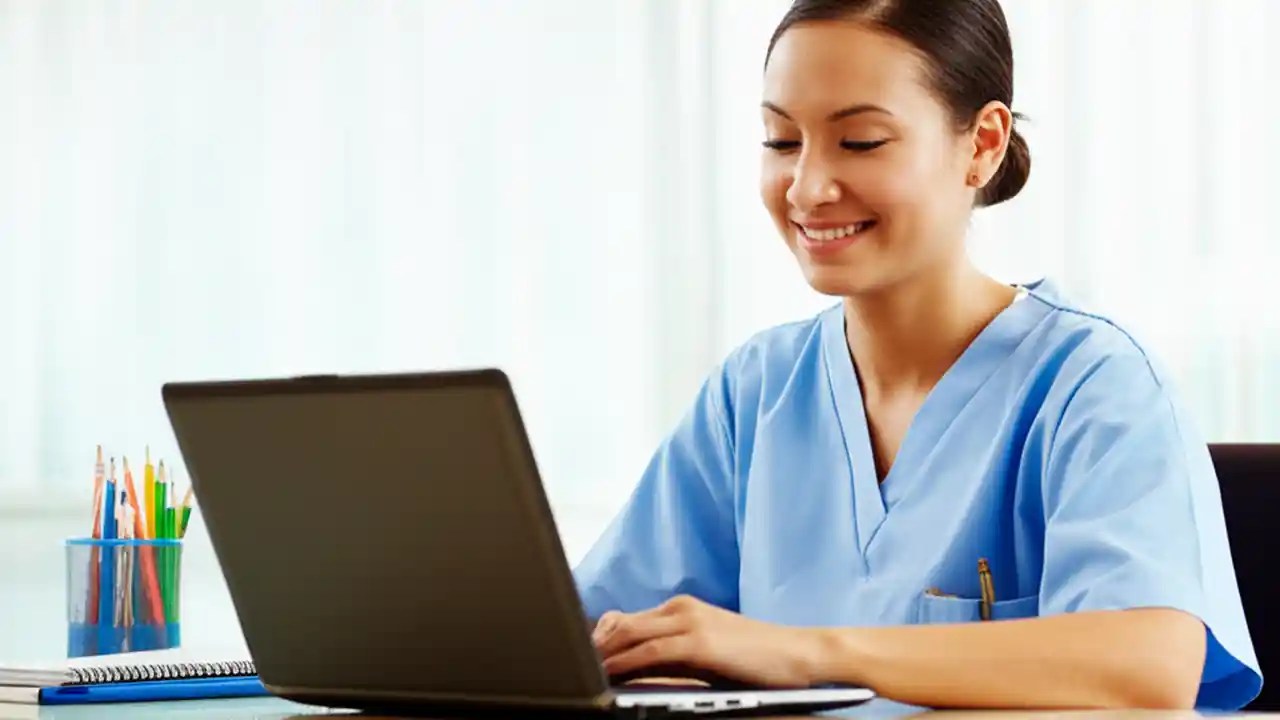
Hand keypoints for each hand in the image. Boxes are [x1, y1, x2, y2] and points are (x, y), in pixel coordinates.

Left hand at [591, 595, 821, 687]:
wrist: (798, 652)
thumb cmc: (756, 658)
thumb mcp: (708, 649)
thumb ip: (673, 651)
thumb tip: (635, 666)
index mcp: (681, 607)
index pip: (626, 618)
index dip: (598, 637)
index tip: (580, 655)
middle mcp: (681, 607)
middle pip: (620, 623)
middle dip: (593, 646)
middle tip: (571, 666)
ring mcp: (689, 621)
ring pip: (628, 634)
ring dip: (602, 656)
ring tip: (584, 673)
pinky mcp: (699, 641)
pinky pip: (649, 652)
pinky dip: (624, 664)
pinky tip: (610, 676)